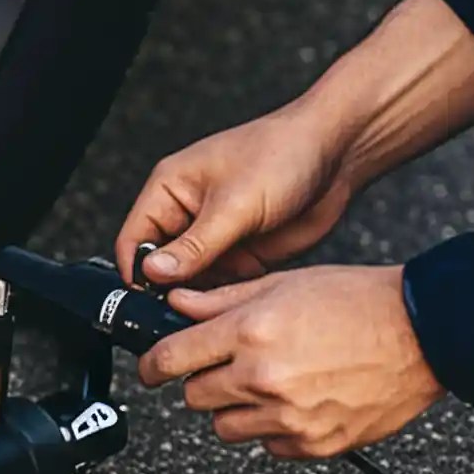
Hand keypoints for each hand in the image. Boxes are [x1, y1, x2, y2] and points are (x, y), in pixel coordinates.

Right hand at [115, 0, 473, 289]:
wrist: (339, 154)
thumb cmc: (284, 153)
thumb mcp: (235, 203)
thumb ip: (194, 244)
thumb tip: (152, 273)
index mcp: (170, 189)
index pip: (134, 240)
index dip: (137, 274)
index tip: (146, 305)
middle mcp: (187, 215)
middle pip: (160, 267)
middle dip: (167, 293)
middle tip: (178, 321)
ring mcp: (215, 237)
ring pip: (191, 282)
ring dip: (197, 300)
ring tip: (207, 320)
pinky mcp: (243, 254)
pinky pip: (222, 286)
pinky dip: (225, 301)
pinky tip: (232, 312)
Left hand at [139, 265, 445, 458]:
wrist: (425, 333)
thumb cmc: (359, 301)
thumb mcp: (283, 284)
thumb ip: (221, 300)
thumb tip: (175, 304)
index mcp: (251, 332)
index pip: (170, 359)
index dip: (151, 365)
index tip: (150, 368)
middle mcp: (264, 378)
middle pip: (194, 397)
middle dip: (202, 380)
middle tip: (228, 364)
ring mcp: (289, 417)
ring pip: (226, 427)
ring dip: (236, 407)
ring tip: (270, 381)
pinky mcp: (314, 445)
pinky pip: (268, 446)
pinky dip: (274, 429)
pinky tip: (299, 399)